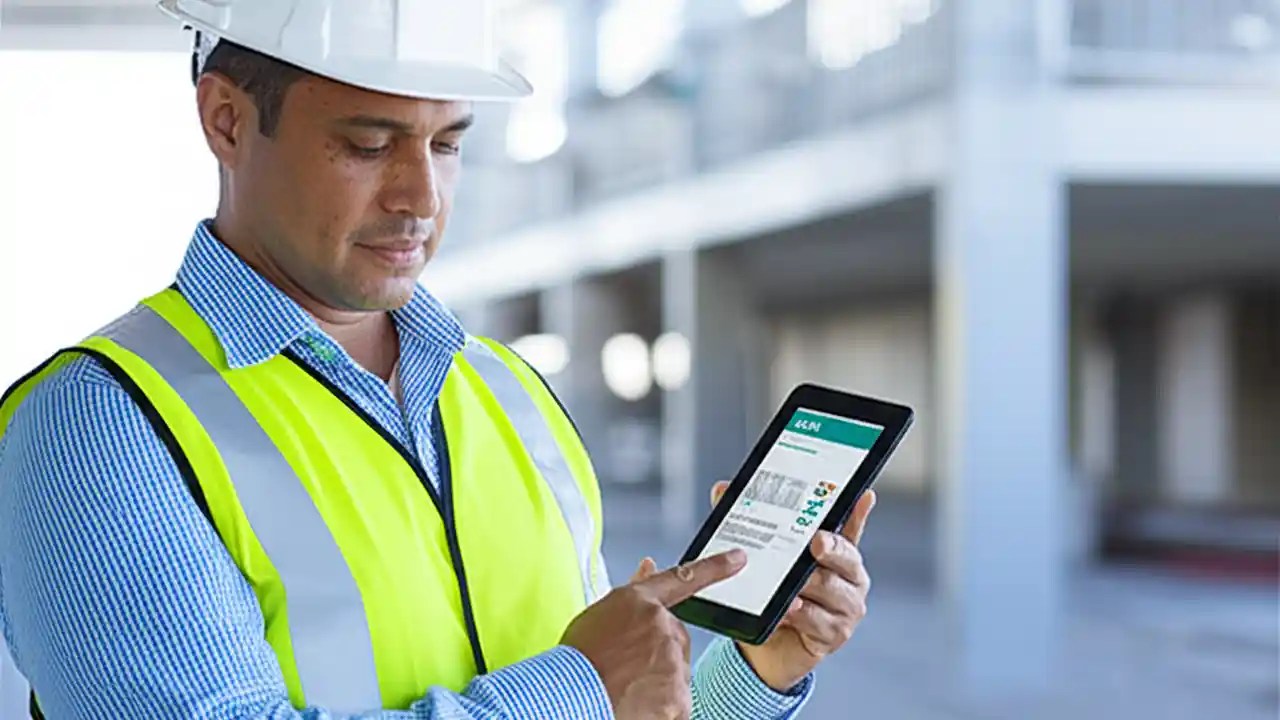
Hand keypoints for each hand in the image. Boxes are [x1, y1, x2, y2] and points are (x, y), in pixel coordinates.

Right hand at [562, 548, 746, 718]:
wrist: (568, 696)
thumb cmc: (576, 660)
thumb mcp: (598, 616)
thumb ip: (632, 593)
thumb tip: (649, 565)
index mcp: (639, 602)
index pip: (684, 578)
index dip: (716, 567)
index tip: (739, 559)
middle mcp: (661, 625)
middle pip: (674, 641)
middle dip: (657, 656)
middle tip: (626, 671)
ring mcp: (672, 660)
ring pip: (675, 674)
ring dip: (656, 685)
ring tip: (623, 691)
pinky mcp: (678, 695)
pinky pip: (677, 705)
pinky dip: (661, 711)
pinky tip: (635, 708)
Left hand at [711, 480, 875, 692]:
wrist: (766, 647)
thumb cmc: (772, 596)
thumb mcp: (764, 558)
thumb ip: (749, 524)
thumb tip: (723, 489)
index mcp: (837, 553)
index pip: (850, 527)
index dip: (858, 511)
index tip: (863, 495)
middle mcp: (849, 578)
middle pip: (848, 558)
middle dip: (832, 548)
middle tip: (816, 541)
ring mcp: (846, 607)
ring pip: (833, 590)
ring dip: (811, 585)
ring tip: (795, 583)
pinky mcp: (835, 634)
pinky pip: (820, 622)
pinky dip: (803, 615)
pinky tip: (790, 609)